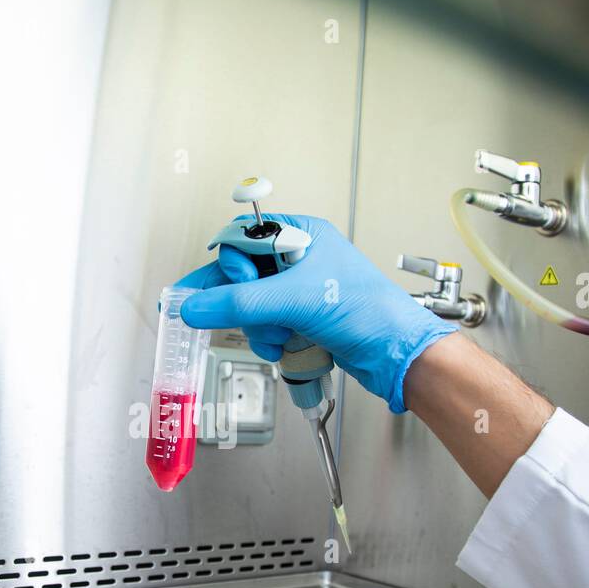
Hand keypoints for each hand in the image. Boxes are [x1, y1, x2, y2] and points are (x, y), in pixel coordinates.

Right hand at [175, 214, 455, 412]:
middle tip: (254, 316)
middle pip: (242, 277)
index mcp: (301, 236)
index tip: (234, 287)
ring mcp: (299, 292)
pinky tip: (285, 347)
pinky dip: (269, 340)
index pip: (242, 240)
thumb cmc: (366, 310)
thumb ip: (237, 304)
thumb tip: (194, 306)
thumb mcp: (293, 300)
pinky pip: (265, 327)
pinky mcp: (301, 319)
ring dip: (259, 328)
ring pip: (250, 307)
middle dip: (245, 304)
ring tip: (279, 336)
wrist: (395, 352)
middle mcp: (299, 259)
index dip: (233, 266)